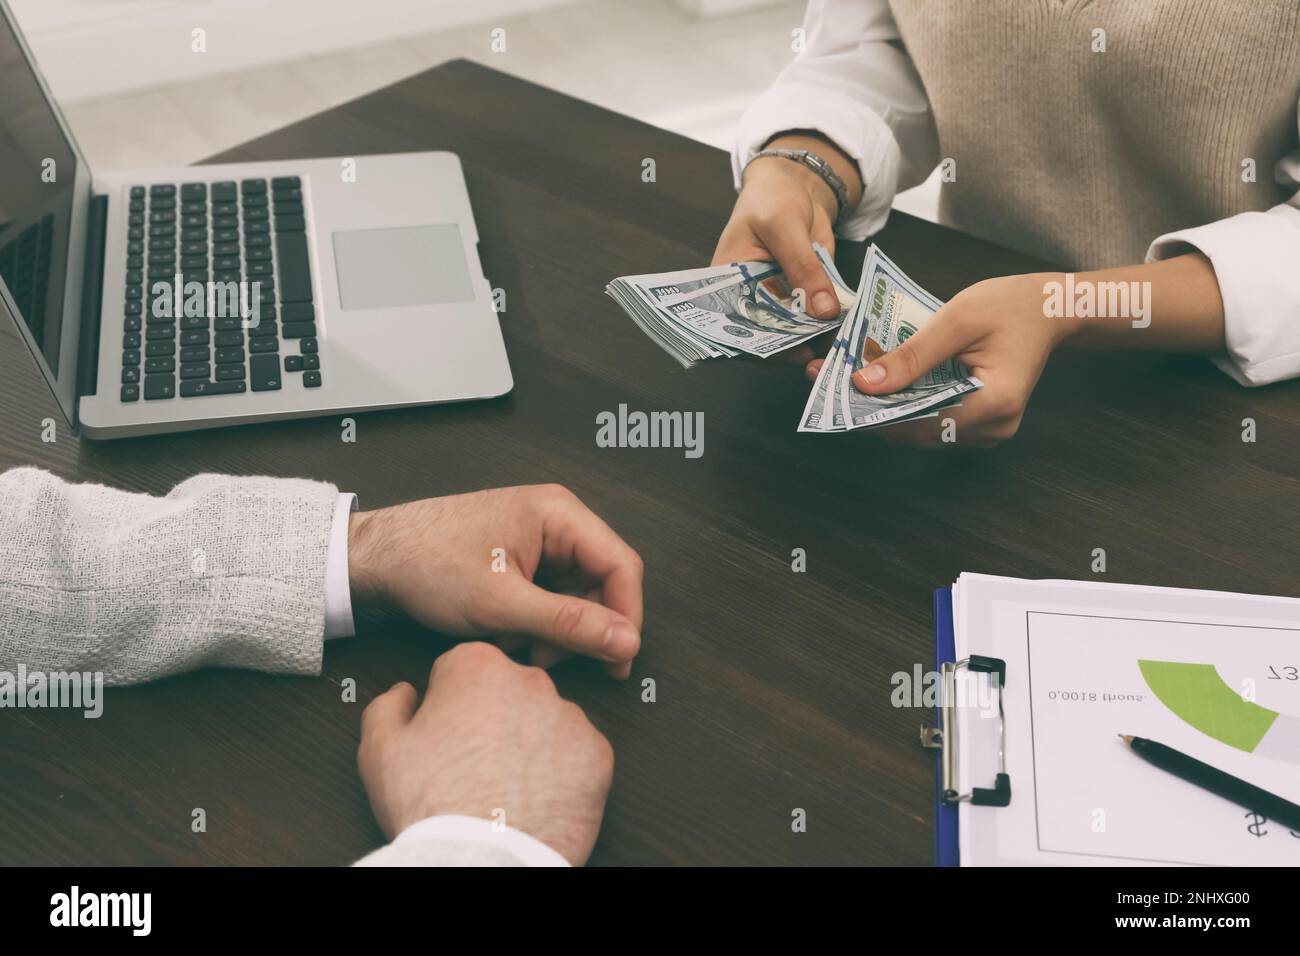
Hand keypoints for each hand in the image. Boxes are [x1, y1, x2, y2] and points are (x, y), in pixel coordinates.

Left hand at [348, 484, 642, 677]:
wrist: (374, 560)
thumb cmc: (426, 564)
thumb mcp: (503, 604)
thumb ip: (570, 624)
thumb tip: (625, 642)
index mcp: (559, 514)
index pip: (621, 565)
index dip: (625, 617)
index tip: (617, 659)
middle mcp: (555, 522)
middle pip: (601, 585)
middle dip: (578, 630)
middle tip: (549, 659)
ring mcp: (538, 542)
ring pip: (575, 599)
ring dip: (552, 632)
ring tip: (515, 647)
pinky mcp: (521, 561)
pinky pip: (549, 600)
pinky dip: (533, 626)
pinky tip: (504, 636)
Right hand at [358, 642, 613, 864]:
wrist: (482, 858)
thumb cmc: (434, 806)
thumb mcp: (380, 749)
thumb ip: (388, 705)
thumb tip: (404, 694)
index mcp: (476, 667)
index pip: (462, 668)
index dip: (450, 702)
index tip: (448, 730)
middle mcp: (528, 681)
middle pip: (508, 689)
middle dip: (494, 716)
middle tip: (474, 761)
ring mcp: (568, 716)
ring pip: (546, 720)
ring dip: (531, 742)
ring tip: (505, 784)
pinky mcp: (597, 754)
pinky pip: (578, 754)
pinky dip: (562, 771)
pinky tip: (536, 795)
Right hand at [713, 135, 860, 364]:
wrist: (799, 185)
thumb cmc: (773, 198)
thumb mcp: (783, 226)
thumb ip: (802, 267)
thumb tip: (823, 309)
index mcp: (728, 284)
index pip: (736, 325)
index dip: (754, 344)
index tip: (779, 355)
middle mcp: (752, 298)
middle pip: (767, 335)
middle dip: (790, 348)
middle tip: (814, 357)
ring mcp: (781, 300)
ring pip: (796, 331)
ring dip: (815, 340)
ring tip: (834, 348)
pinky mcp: (807, 296)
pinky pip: (818, 318)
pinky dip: (831, 325)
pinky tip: (846, 331)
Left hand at [806, 272, 1074, 446]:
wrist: (1048, 308)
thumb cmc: (1009, 306)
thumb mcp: (956, 320)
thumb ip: (911, 355)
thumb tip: (865, 384)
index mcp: (995, 403)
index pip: (920, 425)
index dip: (874, 414)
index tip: (834, 394)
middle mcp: (994, 428)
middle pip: (917, 432)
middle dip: (872, 410)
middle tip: (829, 385)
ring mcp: (988, 430)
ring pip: (922, 430)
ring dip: (884, 408)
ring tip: (846, 382)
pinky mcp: (979, 422)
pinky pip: (933, 421)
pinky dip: (905, 404)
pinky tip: (879, 384)